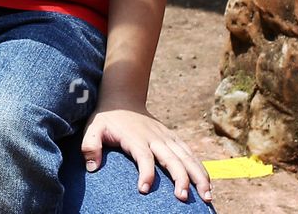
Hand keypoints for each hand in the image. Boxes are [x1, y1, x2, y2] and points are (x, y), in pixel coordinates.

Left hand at [81, 105, 211, 202]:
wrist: (123, 99)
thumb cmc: (106, 119)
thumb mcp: (92, 128)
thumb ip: (90, 145)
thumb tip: (92, 167)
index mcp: (135, 138)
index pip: (143, 157)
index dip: (145, 173)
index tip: (144, 189)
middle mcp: (155, 138)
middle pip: (171, 158)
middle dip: (180, 178)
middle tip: (183, 197)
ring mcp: (167, 137)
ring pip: (187, 157)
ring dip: (198, 176)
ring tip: (206, 197)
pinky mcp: (174, 138)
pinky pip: (190, 154)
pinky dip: (201, 168)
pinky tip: (208, 184)